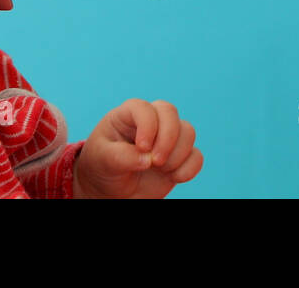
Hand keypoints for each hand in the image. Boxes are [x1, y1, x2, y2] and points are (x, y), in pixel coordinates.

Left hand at [73, 98, 202, 198]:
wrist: (111, 190)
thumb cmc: (102, 167)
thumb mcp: (102, 160)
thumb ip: (121, 157)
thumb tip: (147, 159)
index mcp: (128, 115)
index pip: (144, 108)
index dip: (148, 125)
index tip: (141, 147)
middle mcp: (151, 122)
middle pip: (170, 112)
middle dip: (167, 138)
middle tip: (156, 162)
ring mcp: (167, 138)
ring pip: (187, 132)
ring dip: (177, 155)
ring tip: (160, 169)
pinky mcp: (179, 156)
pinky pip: (196, 156)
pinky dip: (189, 168)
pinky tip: (174, 177)